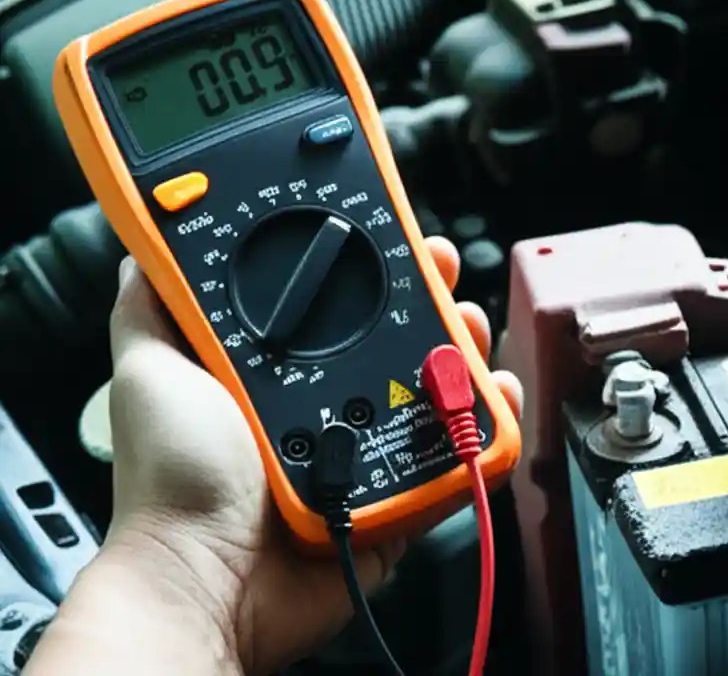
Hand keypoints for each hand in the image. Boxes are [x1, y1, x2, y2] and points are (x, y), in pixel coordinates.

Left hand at [26, 237, 520, 675]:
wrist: (209, 581)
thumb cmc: (173, 480)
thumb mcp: (147, 372)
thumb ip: (149, 309)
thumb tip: (147, 247)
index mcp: (272, 374)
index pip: (329, 303)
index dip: (363, 264)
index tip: (387, 232)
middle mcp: (322, 407)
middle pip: (391, 340)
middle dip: (426, 298)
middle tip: (444, 270)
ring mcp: (363, 452)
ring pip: (431, 393)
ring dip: (463, 354)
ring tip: (473, 327)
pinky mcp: (397, 499)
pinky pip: (452, 459)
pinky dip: (484, 429)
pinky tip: (496, 395)